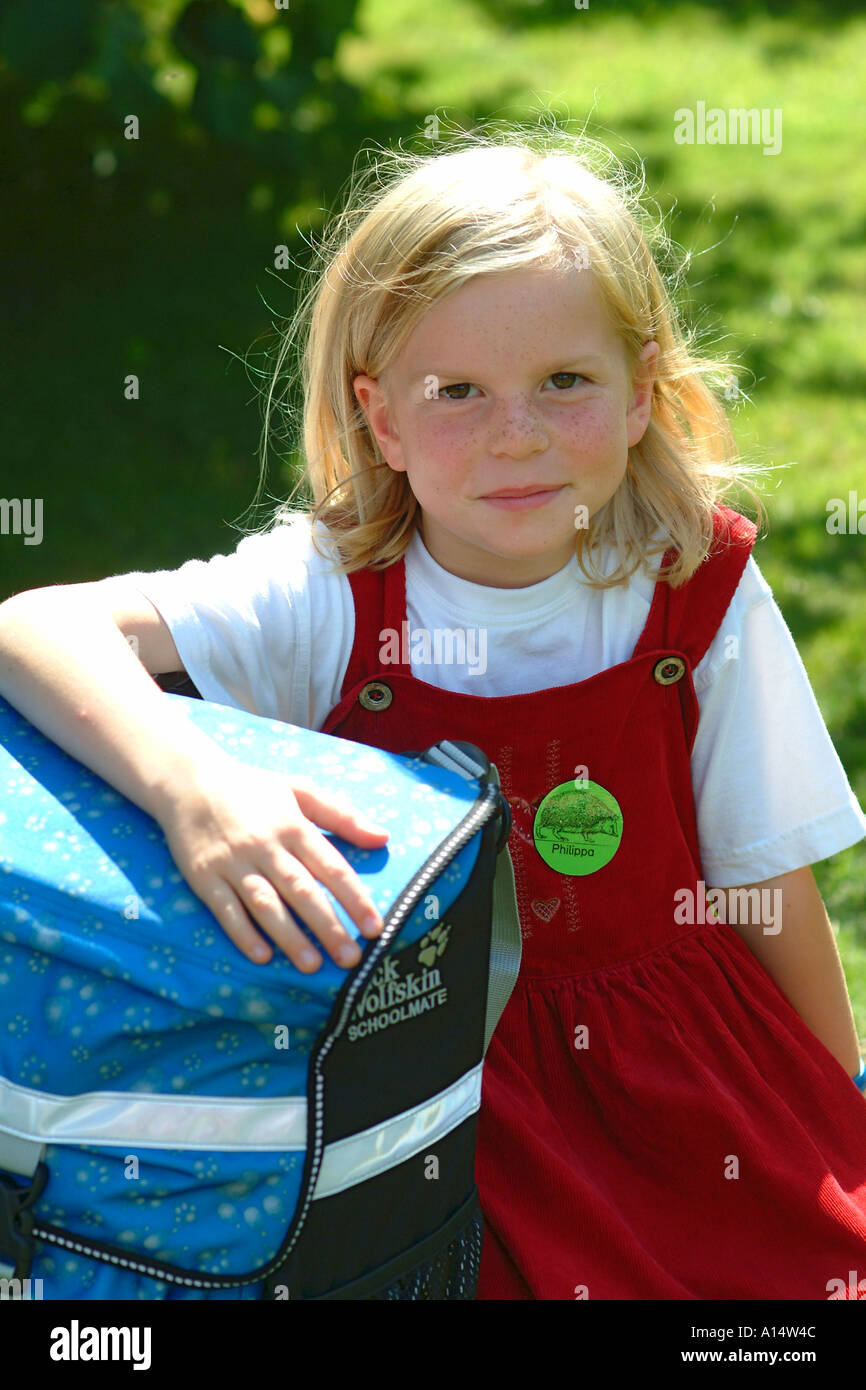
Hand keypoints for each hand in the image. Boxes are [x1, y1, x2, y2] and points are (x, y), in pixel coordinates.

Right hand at [152, 753, 389, 970]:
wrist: (188, 782)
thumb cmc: (252, 788)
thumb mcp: (299, 790)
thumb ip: (342, 815)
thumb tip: (384, 838)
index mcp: (293, 825)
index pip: (331, 866)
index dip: (354, 898)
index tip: (374, 928)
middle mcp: (265, 846)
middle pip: (301, 891)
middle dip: (328, 927)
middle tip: (351, 959)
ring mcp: (233, 863)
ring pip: (266, 904)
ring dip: (289, 937)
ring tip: (312, 966)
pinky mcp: (204, 876)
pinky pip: (225, 910)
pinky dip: (243, 933)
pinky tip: (262, 956)